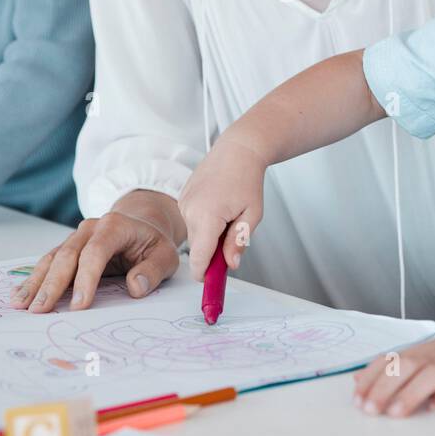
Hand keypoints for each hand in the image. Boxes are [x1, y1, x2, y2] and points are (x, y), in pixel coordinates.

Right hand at [9, 190, 182, 311]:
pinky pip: (48, 263)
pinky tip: (20, 295)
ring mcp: (76, 237)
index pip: (95, 252)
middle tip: (40, 310)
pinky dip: (34, 279)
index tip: (80, 306)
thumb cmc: (153, 244)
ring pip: (52, 258)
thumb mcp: (166, 255)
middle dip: (52, 284)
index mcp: (115, 226)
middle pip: (67, 255)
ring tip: (20, 305)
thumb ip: (153, 270)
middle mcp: (90, 228)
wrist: (143, 224)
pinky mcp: (68, 248)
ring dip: (35, 282)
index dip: (86, 279)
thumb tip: (135, 287)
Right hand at [178, 135, 266, 280]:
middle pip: (198, 249)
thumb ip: (238, 242)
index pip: (198, 258)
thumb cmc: (247, 178)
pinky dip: (205, 223)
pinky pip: (193, 222)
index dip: (204, 276)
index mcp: (207, 216)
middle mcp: (190, 210)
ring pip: (196, 236)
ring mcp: (184, 204)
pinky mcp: (182, 199)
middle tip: (233, 245)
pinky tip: (219, 207)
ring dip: (210, 236)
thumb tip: (230, 266)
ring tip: (228, 216)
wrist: (237, 149)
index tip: (211, 286)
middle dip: (212, 255)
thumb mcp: (251, 214)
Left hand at [352, 321, 434, 417]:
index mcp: (421, 352)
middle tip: (370, 409)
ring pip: (432, 376)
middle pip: (406, 368)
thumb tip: (358, 380)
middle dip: (384, 388)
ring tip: (396, 413)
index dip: (371, 380)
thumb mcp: (425, 354)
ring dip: (412, 393)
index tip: (357, 400)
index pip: (389, 362)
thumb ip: (393, 367)